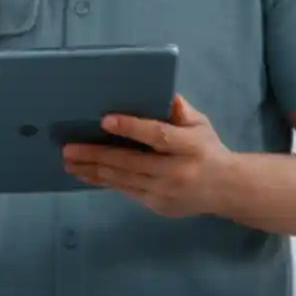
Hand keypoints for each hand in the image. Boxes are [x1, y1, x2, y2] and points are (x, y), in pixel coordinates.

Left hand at [63, 95, 235, 218]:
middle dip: (96, 154)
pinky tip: (87, 174)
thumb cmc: (208, 150)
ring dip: (92, 170)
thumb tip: (159, 91)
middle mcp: (176, 170)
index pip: (157, 135)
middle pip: (131, 162)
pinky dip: (104, 181)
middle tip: (68, 148)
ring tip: (69, 161)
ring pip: (122, 179)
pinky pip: (125, 191)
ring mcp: (165, 192)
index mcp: (190, 146)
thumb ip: (180, 109)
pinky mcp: (156, 205)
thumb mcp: (201, 124)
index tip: (105, 120)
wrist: (226, 189)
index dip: (131, 127)